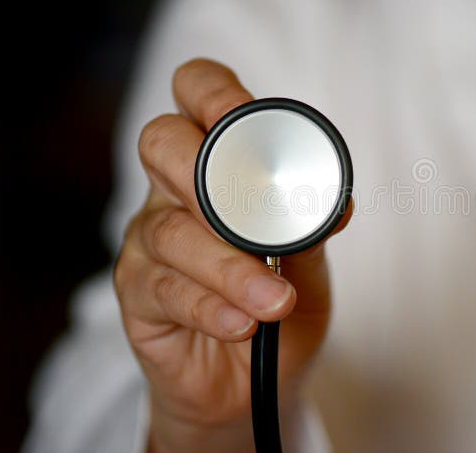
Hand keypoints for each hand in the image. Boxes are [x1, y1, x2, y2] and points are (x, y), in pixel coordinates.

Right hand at [114, 59, 348, 451]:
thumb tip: (338, 202)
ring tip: (273, 300)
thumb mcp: (308, 267)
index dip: (213, 91)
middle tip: (251, 211)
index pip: (196, 98)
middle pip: (161, 142)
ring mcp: (149, 244)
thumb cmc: (278, 308)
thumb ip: (313, 230)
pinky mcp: (138, 296)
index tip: (245, 114)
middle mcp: (173, 195)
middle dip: (206, 169)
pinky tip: (242, 323)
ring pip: (173, 231)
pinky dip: (212, 306)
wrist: (251, 385)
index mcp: (216, 170)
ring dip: (230, 267)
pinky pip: (167, 291)